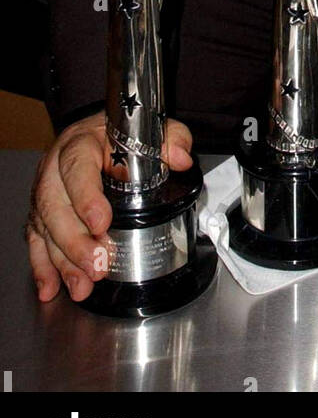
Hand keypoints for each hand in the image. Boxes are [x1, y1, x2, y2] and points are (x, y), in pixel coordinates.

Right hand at [26, 112, 193, 302]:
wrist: (97, 134)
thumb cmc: (120, 135)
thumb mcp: (150, 130)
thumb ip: (171, 139)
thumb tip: (181, 159)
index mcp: (79, 143)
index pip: (76, 167)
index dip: (85, 197)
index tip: (101, 223)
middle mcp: (55, 168)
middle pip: (54, 205)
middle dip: (74, 241)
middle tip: (97, 264)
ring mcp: (46, 192)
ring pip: (45, 228)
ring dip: (62, 261)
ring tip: (82, 285)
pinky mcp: (41, 213)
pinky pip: (36, 240)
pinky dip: (42, 267)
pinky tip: (51, 287)